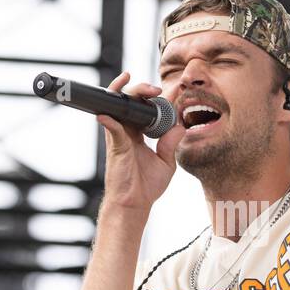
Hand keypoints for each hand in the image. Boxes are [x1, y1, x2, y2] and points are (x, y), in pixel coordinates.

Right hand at [96, 71, 184, 212]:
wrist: (134, 204)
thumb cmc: (146, 186)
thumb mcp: (166, 162)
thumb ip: (171, 143)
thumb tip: (180, 126)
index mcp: (138, 134)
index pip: (146, 110)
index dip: (156, 98)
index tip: (170, 89)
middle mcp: (127, 132)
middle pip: (130, 103)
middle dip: (141, 90)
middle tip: (156, 89)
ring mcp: (119, 137)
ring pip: (118, 107)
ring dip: (126, 93)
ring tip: (137, 85)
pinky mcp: (115, 146)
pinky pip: (111, 127)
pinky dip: (109, 117)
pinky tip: (110, 111)